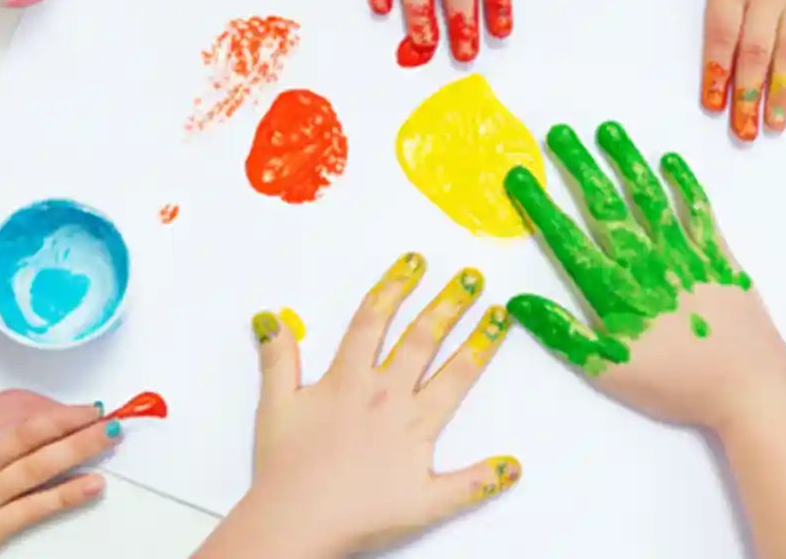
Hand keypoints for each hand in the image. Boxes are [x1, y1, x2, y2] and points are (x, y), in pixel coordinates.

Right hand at [0, 404, 118, 558]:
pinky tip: (92, 486)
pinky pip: (28, 512)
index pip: (12, 435)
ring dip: (78, 451)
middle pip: (31, 445)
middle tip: (108, 414)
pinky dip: (64, 497)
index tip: (78, 409)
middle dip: (73, 427)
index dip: (50, 419)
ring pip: (36, 472)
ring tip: (110, 438)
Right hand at [197, 254, 517, 556]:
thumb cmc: (283, 470)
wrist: (293, 524)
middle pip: (422, 340)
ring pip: (452, 384)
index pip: (375, 321)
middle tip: (474, 277)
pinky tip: (512, 466)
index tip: (417, 261)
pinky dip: (488, 476)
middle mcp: (386, 401)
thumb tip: (272, 320)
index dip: (396, 286)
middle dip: (449, 304)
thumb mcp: (274, 407)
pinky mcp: (424, 488)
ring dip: (478, 349)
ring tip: (499, 319)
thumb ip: (277, 360)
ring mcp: (410, 440)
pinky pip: (464, 483)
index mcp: (349, 382)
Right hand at [504, 122, 785, 431]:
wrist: (750, 388)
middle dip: (579, 166)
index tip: (518, 175)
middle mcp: (647, 262)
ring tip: (608, 130)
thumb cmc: (675, 386)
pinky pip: (698, 211)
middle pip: (606, 205)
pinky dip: (684, 184)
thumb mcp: (608, 371)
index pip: (567, 239)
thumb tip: (518, 302)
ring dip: (627, 162)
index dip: (540, 206)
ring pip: (650, 198)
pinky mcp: (719, 257)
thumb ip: (562, 334)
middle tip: (558, 133)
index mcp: (615, 291)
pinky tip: (670, 161)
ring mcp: (685, 254)